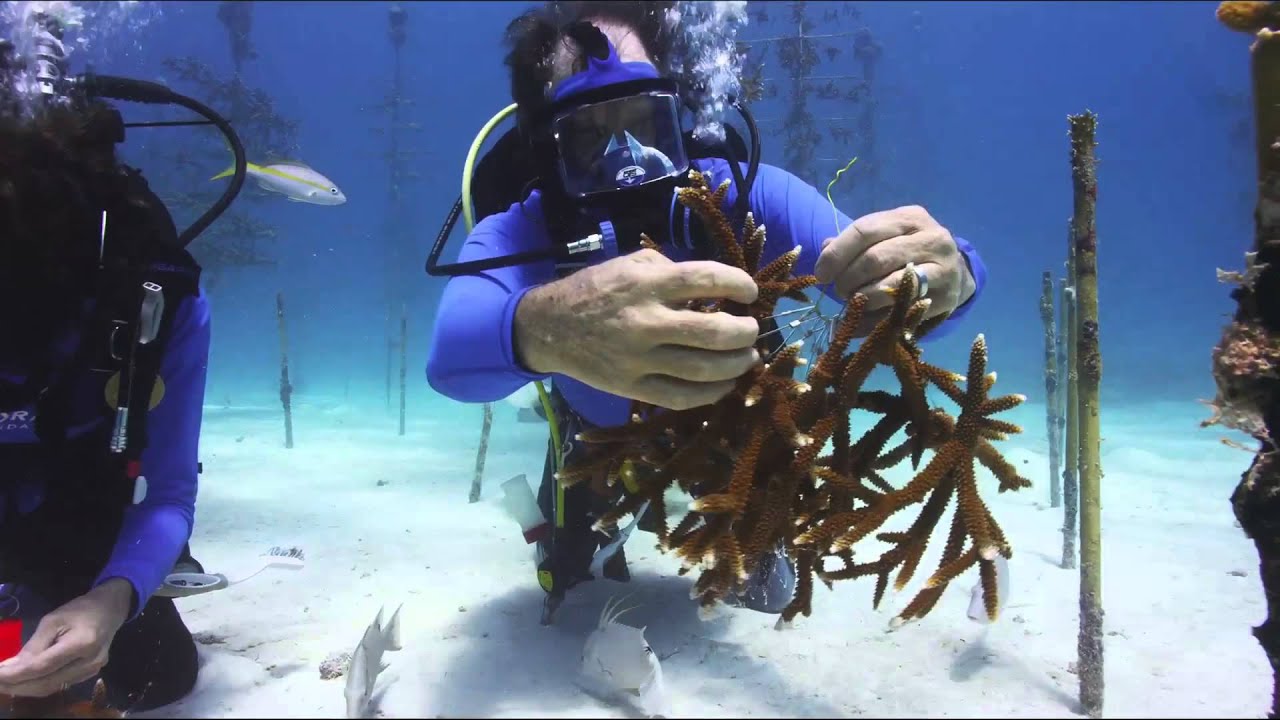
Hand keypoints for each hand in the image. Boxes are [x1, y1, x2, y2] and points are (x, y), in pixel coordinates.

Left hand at [0, 579, 131, 697]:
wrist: (111, 610)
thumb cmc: (80, 610)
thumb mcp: (53, 620)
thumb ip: (34, 645)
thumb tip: (12, 667)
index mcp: (82, 643)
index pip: (42, 666)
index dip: (16, 674)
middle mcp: (90, 661)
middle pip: (47, 682)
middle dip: (17, 686)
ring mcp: (93, 670)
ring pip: (52, 688)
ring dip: (26, 688)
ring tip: (7, 684)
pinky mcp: (91, 674)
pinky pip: (60, 685)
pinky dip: (40, 685)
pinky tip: (26, 681)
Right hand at [514, 248, 761, 410]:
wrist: (549, 327)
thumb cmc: (595, 290)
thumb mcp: (629, 265)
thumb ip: (670, 270)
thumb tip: (713, 287)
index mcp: (646, 284)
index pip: (705, 279)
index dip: (737, 284)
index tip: (749, 292)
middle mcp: (645, 321)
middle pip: (712, 331)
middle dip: (744, 331)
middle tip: (751, 329)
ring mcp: (638, 359)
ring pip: (702, 369)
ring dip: (735, 365)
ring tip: (746, 357)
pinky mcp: (631, 387)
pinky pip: (680, 397)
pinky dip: (710, 393)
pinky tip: (724, 385)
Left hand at [813, 205, 974, 331]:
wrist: (956, 273)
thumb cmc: (909, 254)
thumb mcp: (886, 239)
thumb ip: (855, 242)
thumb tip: (824, 248)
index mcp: (910, 217)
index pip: (865, 230)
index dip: (837, 253)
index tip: (821, 273)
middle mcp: (931, 238)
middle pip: (875, 258)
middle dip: (848, 278)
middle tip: (838, 291)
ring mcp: (942, 268)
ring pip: (890, 285)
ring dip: (862, 299)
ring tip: (852, 303)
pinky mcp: (946, 297)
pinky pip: (902, 310)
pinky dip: (875, 320)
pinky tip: (863, 322)